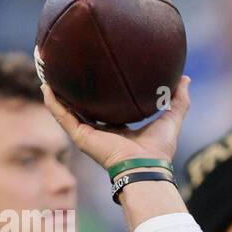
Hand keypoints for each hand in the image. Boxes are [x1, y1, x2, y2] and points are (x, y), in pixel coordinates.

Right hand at [41, 75, 191, 172]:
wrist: (145, 166)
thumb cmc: (159, 150)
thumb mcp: (171, 118)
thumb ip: (179, 100)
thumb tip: (186, 79)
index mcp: (118, 128)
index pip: (104, 106)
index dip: (98, 90)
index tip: (95, 71)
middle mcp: (100, 130)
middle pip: (81, 106)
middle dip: (71, 88)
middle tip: (64, 65)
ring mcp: (88, 134)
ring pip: (65, 109)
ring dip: (55, 91)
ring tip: (46, 70)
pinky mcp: (80, 137)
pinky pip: (62, 116)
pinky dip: (52, 102)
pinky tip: (45, 85)